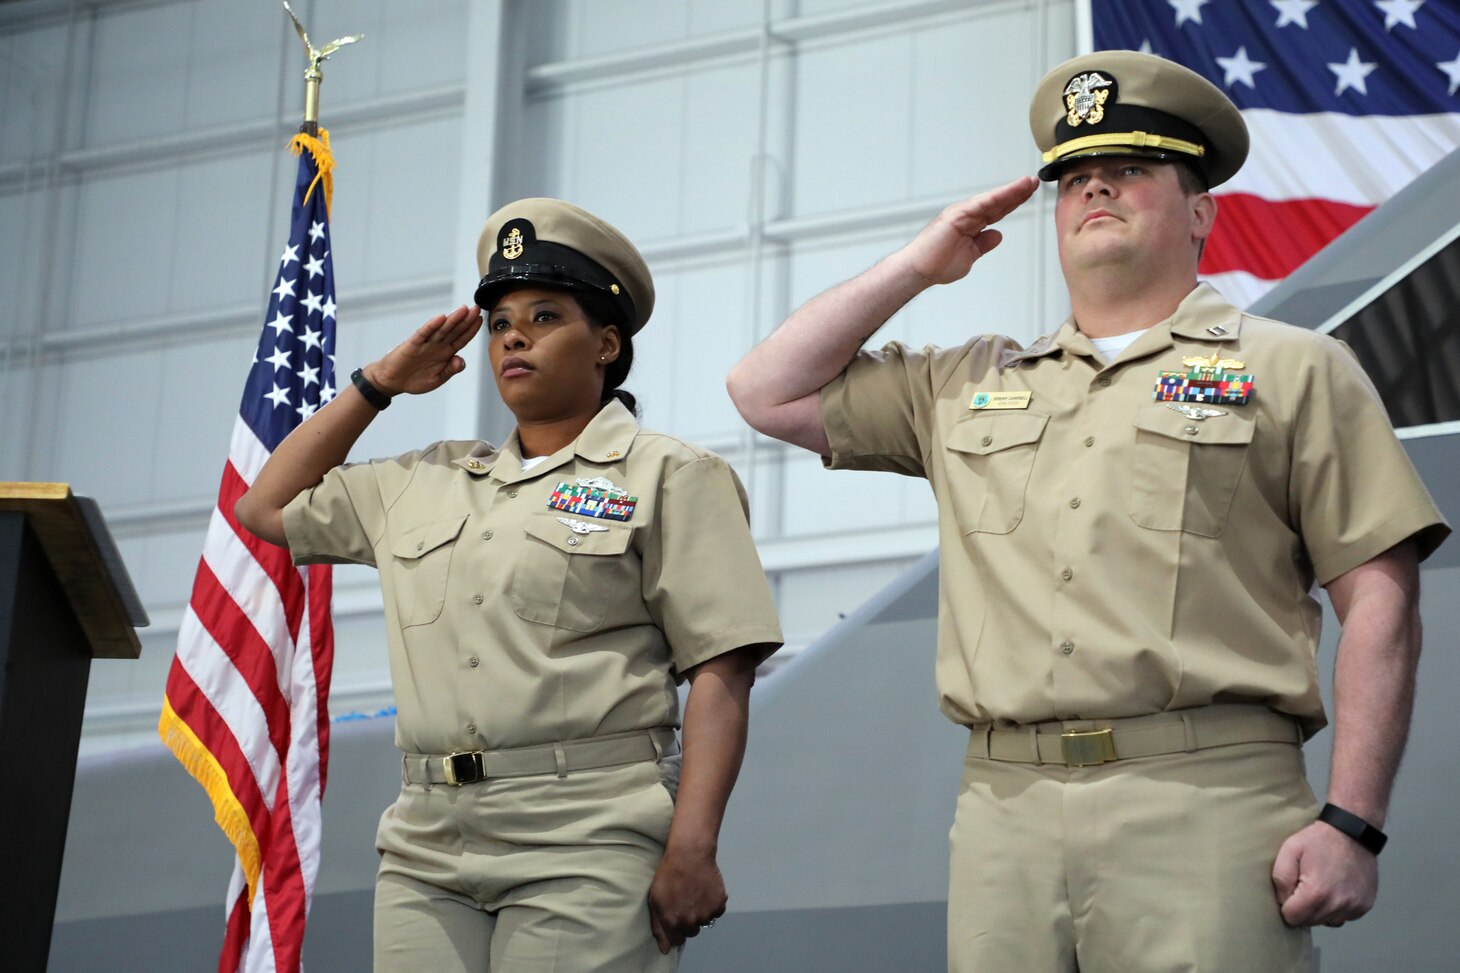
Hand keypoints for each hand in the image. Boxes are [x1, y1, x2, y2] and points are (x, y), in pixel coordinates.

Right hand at [365, 304, 482, 395]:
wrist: (392, 381)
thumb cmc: (415, 379)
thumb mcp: (438, 378)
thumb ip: (451, 370)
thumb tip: (461, 360)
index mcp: (446, 353)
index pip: (462, 338)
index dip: (471, 330)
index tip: (481, 319)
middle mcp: (438, 345)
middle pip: (455, 330)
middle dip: (466, 320)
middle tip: (477, 308)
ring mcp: (426, 343)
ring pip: (442, 329)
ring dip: (453, 319)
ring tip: (464, 309)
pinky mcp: (413, 344)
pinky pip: (424, 334)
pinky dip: (432, 326)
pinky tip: (440, 318)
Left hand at [647, 845, 726, 953]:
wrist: (689, 855)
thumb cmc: (668, 875)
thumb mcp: (655, 900)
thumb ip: (659, 927)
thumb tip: (666, 950)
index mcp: (673, 923)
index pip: (677, 940)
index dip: (676, 929)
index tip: (676, 917)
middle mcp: (690, 922)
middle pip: (692, 931)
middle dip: (688, 921)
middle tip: (686, 902)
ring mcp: (706, 914)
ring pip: (705, 921)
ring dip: (701, 912)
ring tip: (695, 894)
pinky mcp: (719, 904)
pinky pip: (717, 912)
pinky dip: (713, 904)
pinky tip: (706, 891)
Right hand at [896, 176, 1038, 285]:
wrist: (919, 270)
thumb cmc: (937, 264)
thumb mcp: (970, 255)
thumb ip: (983, 244)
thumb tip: (997, 235)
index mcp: (971, 224)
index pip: (997, 210)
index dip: (1013, 202)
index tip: (1029, 194)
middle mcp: (967, 215)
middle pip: (997, 202)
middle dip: (1017, 192)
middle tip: (1034, 182)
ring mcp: (961, 213)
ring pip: (991, 199)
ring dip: (1010, 191)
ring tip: (1028, 183)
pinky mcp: (956, 215)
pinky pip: (981, 204)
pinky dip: (996, 197)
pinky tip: (1010, 192)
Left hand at [1272, 820, 1378, 926]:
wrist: (1351, 832)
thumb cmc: (1319, 840)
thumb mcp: (1289, 850)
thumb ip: (1280, 879)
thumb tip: (1282, 901)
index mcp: (1317, 892)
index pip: (1292, 918)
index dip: (1287, 905)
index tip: (1292, 889)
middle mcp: (1337, 904)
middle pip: (1309, 922)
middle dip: (1303, 908)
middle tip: (1305, 885)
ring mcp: (1354, 906)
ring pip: (1327, 921)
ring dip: (1320, 910)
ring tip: (1321, 886)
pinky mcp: (1364, 906)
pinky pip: (1343, 917)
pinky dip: (1336, 908)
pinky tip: (1335, 889)